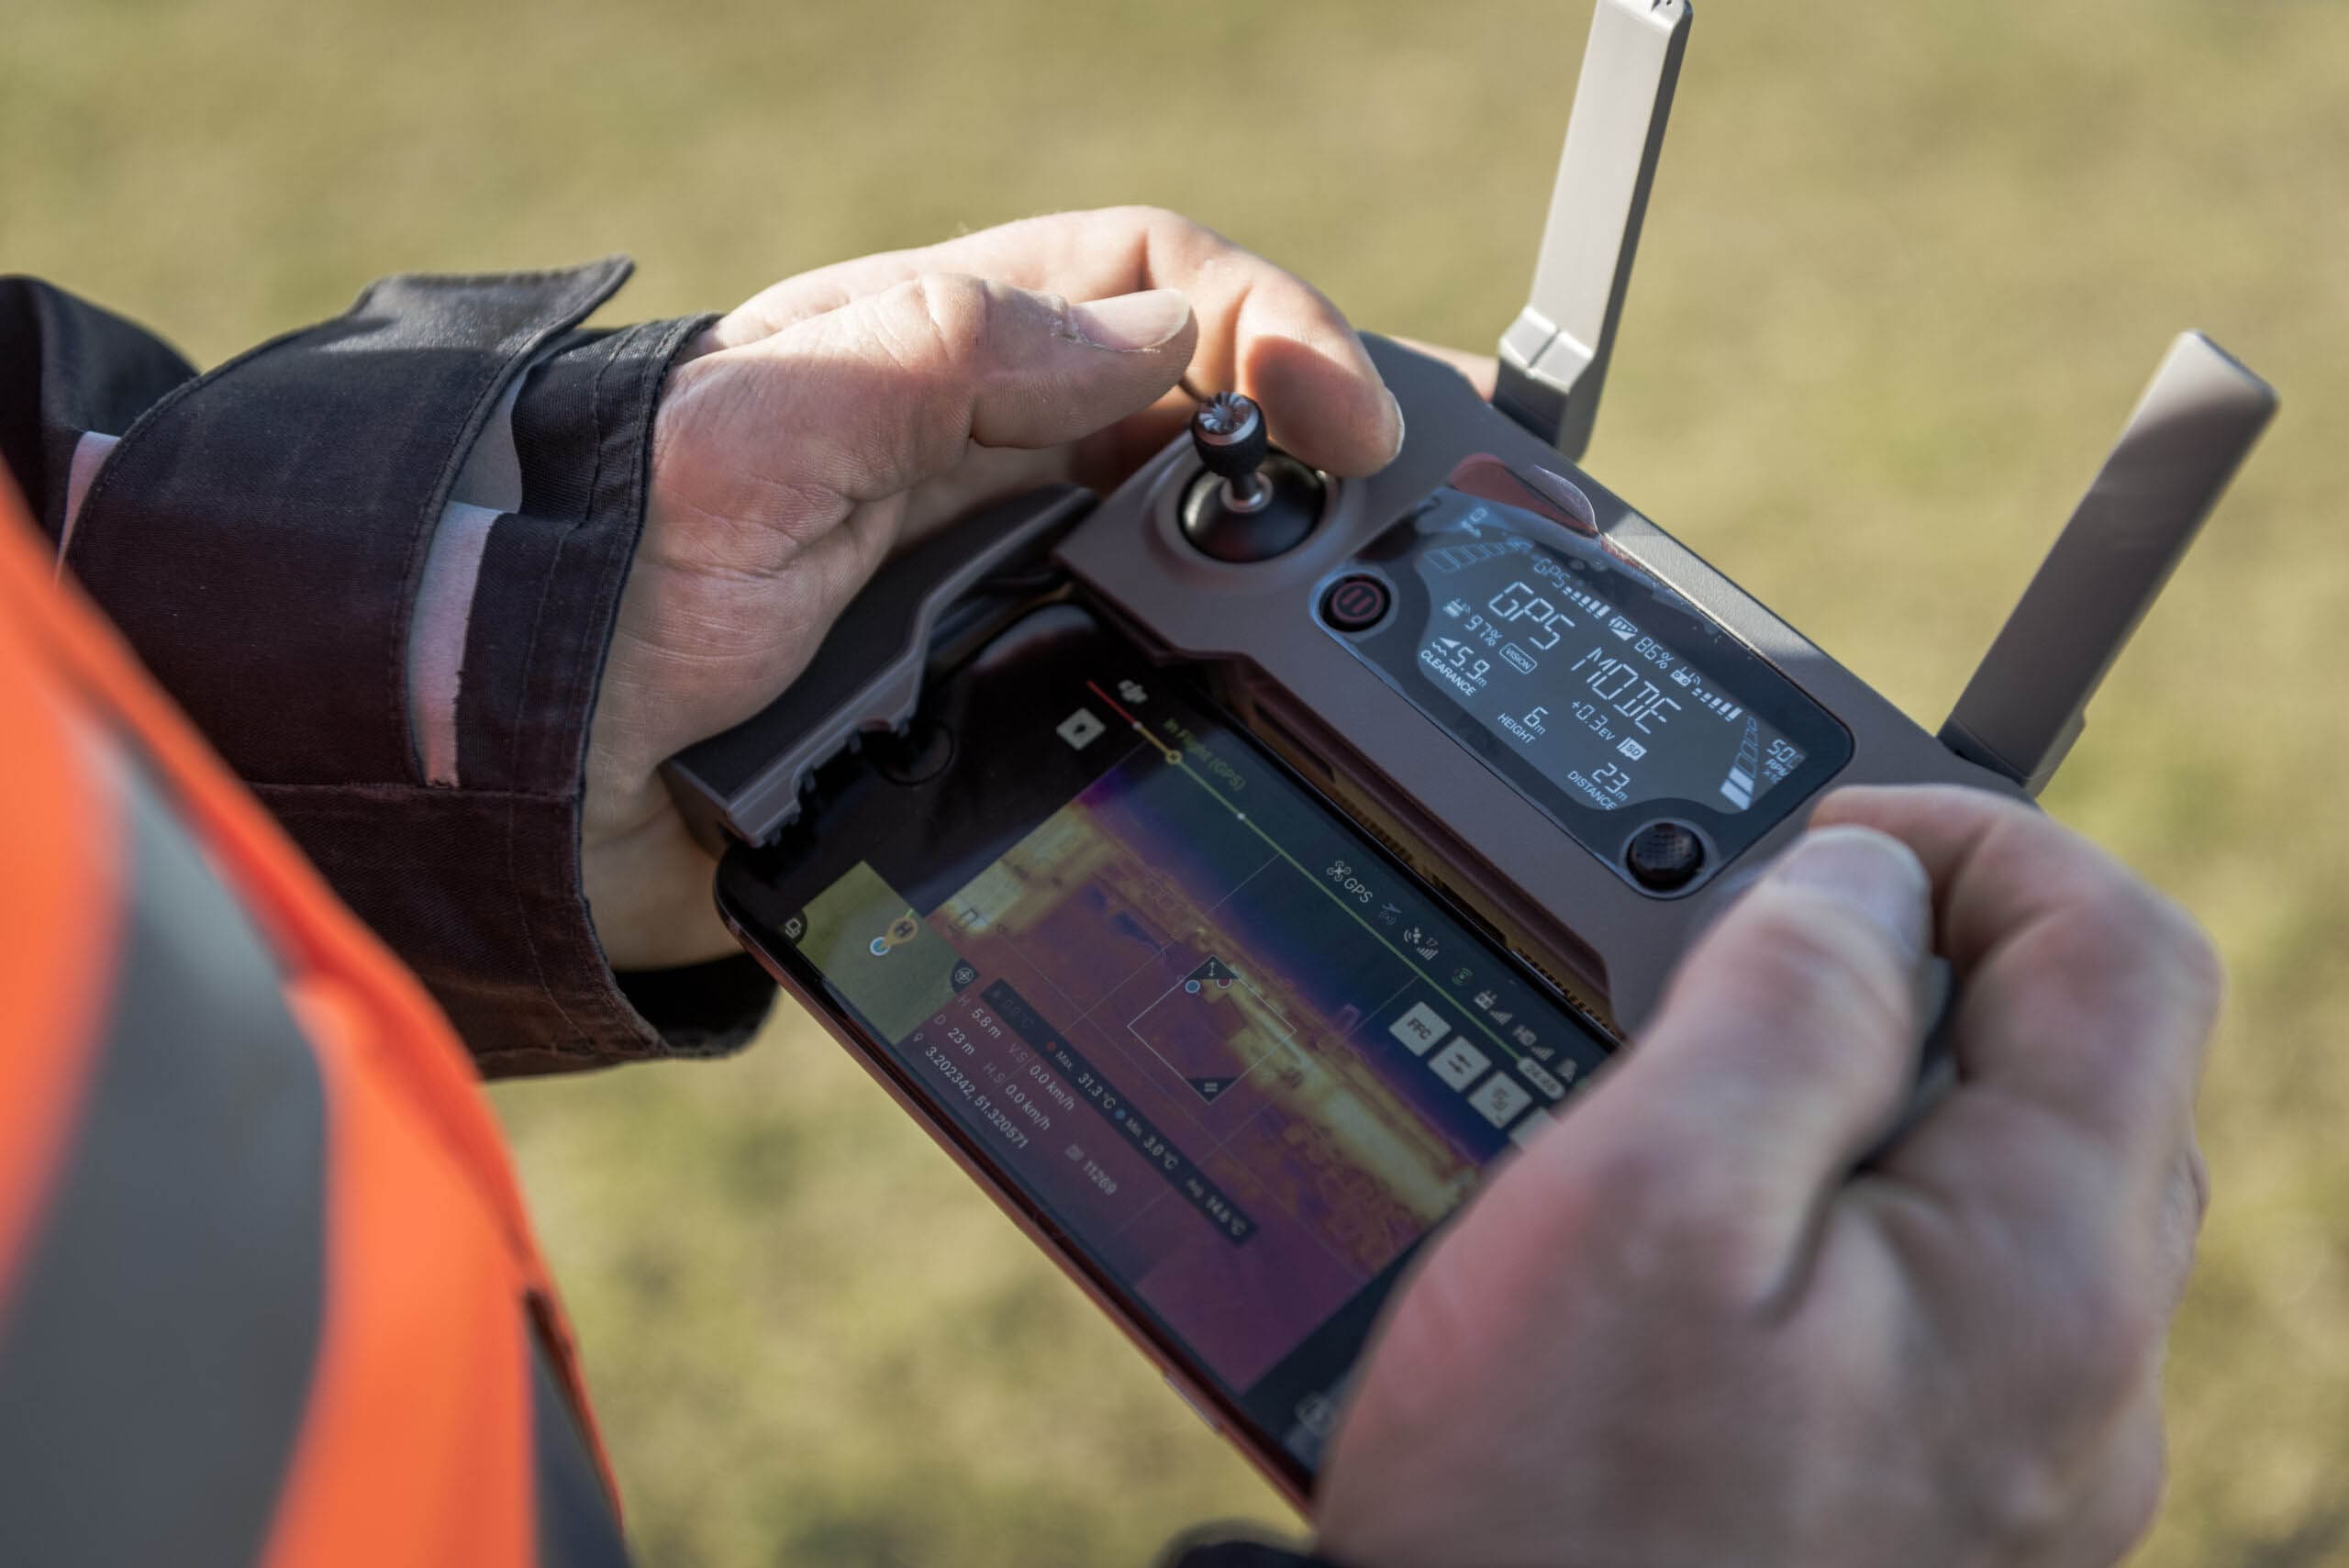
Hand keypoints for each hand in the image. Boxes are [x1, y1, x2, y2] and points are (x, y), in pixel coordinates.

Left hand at [583, 208, 1402, 967]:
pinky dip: (1233, 652)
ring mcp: (1005, 572)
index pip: (1155, 284)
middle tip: (1451, 483)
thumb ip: (942, 355)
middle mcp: (991, 452)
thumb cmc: (609, 580)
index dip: (1266, 326)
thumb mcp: (759, 434)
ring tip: (1413, 578)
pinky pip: (1150, 650)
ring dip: (1301, 540)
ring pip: (1198, 529)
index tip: (1336, 420)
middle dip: (1334, 425)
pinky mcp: (1002, 688)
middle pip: (1209, 403)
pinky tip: (1295, 683)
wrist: (526, 775)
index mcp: (942, 353)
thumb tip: (1161, 343)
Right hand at [1318, 785, 2217, 1567]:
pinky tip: (1697, 1242)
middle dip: (1902, 964)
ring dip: (1853, 1086)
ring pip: (1989, 1174)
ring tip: (1683, 1101)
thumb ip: (1783, 1004)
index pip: (2117, 950)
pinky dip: (1830, 1206)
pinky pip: (1932, 1287)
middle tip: (1714, 970)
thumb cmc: (1553, 1512)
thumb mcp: (1644, 1200)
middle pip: (2067, 1059)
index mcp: (2044, 1275)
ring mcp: (2015, 1450)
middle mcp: (2075, 1373)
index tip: (1809, 847)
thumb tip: (1862, 880)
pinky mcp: (1935, 1497)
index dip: (1968, 842)